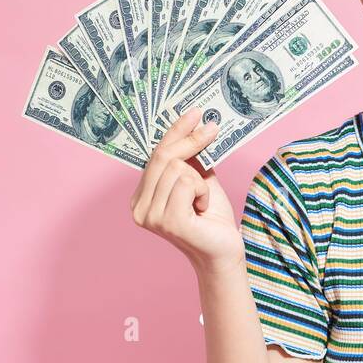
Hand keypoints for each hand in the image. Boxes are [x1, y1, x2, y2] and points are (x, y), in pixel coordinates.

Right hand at [130, 108, 243, 271]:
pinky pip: (187, 184)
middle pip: (164, 157)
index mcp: (141, 196)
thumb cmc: (211, 218)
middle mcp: (139, 207)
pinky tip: (202, 210)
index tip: (195, 112)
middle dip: (192, 142)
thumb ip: (190, 159)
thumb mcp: (199, 180)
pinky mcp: (167, 221)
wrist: (224, 250)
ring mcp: (150, 216)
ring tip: (202, 201)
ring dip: (199, 181)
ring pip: (177, 169)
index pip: (155, 155)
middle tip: (213, 130)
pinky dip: (202, 192)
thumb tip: (196, 123)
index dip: (175, 131)